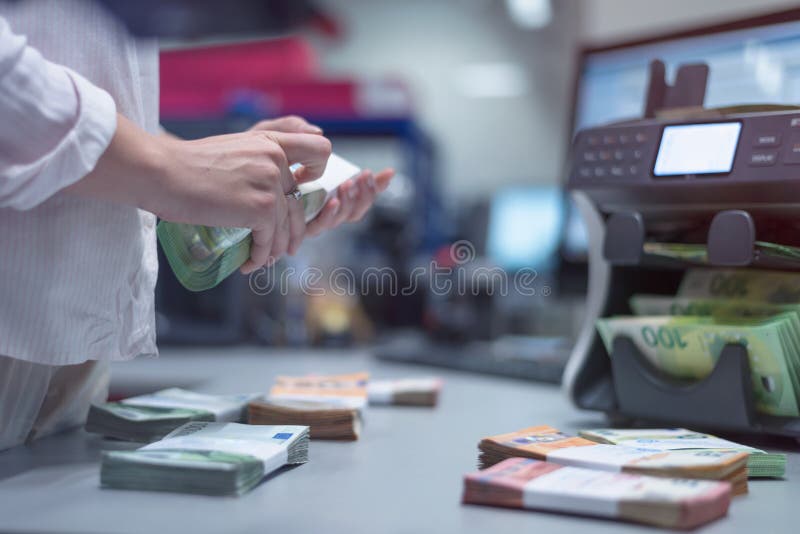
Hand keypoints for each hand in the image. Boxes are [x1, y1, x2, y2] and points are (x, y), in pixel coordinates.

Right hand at [69, 115, 330, 272]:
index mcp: (270, 142)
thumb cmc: (185, 164)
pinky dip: (261, 256)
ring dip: (276, 248)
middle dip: (294, 229)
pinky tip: (249, 263)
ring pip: (287, 226)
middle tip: (283, 246)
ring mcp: (270, 184)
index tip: (302, 187)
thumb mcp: (231, 150)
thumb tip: (267, 190)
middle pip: (300, 202)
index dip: (317, 170)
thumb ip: (255, 162)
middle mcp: (276, 160)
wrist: (160, 171)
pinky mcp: (261, 209)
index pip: (319, 150)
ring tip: (262, 259)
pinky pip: (269, 240)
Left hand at [249, 116, 394, 235]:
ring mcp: (304, 219)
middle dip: (366, 194)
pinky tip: (333, 198)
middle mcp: (314, 207)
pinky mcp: (291, 230)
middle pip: (353, 207)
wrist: (209, 182)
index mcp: (317, 188)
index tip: (387, 173)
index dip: (374, 186)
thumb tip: (318, 131)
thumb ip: (290, 128)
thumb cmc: (236, 160)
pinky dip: (330, 213)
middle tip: (365, 177)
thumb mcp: (265, 136)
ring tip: (350, 184)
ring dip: (351, 201)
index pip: (354, 190)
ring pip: (340, 218)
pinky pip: (317, 226)